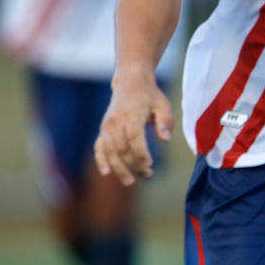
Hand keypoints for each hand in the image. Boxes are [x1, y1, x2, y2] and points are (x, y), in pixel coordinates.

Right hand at [93, 71, 172, 186]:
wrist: (130, 82)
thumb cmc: (150, 96)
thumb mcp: (163, 104)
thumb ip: (166, 121)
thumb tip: (165, 139)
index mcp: (131, 114)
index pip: (133, 137)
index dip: (140, 152)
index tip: (149, 164)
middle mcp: (116, 121)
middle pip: (121, 147)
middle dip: (133, 165)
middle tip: (148, 176)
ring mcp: (107, 126)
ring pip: (110, 150)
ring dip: (119, 168)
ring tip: (130, 182)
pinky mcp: (103, 130)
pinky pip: (99, 147)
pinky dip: (101, 160)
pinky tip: (106, 172)